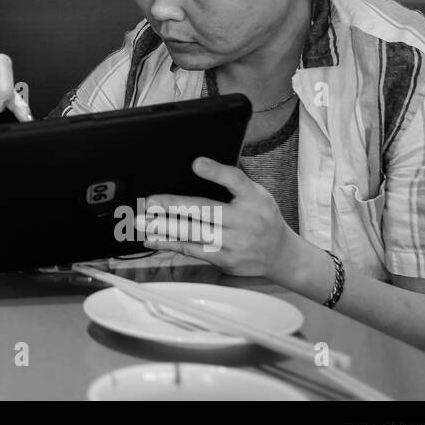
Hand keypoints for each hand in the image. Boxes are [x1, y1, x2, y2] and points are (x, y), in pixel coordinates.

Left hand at [139, 157, 296, 279]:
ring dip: (165, 227)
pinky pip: (193, 250)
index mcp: (254, 198)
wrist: (281, 255)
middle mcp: (245, 220)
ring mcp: (235, 243)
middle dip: (174, 205)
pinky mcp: (225, 259)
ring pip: (194, 233)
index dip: (216, 171)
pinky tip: (154, 238)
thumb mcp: (257, 194)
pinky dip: (171, 244)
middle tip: (150, 202)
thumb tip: (197, 166)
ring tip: (143, 222)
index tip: (196, 164)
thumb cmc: (263, 218)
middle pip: (206, 210)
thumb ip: (233, 183)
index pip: (235, 180)